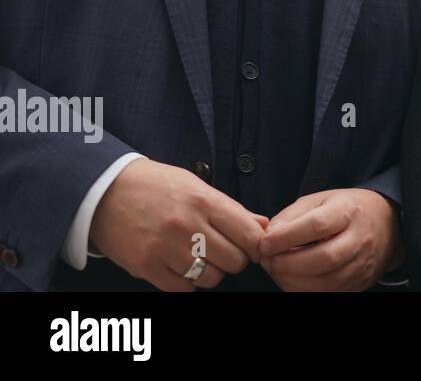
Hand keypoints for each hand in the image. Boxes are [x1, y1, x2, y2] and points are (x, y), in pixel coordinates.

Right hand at [88, 158, 268, 290]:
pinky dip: (187, 281)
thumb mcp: (196, 186)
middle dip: (234, 259)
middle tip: (222, 250)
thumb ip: (231, 209)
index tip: (250, 245)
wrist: (105, 191)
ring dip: (210, 272)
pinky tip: (181, 265)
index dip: (255, 245)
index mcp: (204, 201)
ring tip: (199, 256)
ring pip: (210, 278)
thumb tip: (262, 225)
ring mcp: (165, 248)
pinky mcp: (146, 266)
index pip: (249, 235)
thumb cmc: (156, 186)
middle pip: (234, 261)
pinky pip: (182, 288)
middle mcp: (187, 225)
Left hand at [259, 188, 401, 290]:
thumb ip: (291, 216)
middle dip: (287, 263)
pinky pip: (329, 293)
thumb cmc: (345, 209)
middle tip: (267, 261)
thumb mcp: (319, 200)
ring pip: (326, 281)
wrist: (384, 223)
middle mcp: (359, 238)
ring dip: (293, 280)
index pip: (317, 226)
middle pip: (323, 258)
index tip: (264, 243)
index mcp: (348, 211)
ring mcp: (362, 263)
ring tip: (277, 271)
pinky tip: (293, 280)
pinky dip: (305, 290)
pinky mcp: (360, 282)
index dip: (286, 237)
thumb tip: (267, 238)